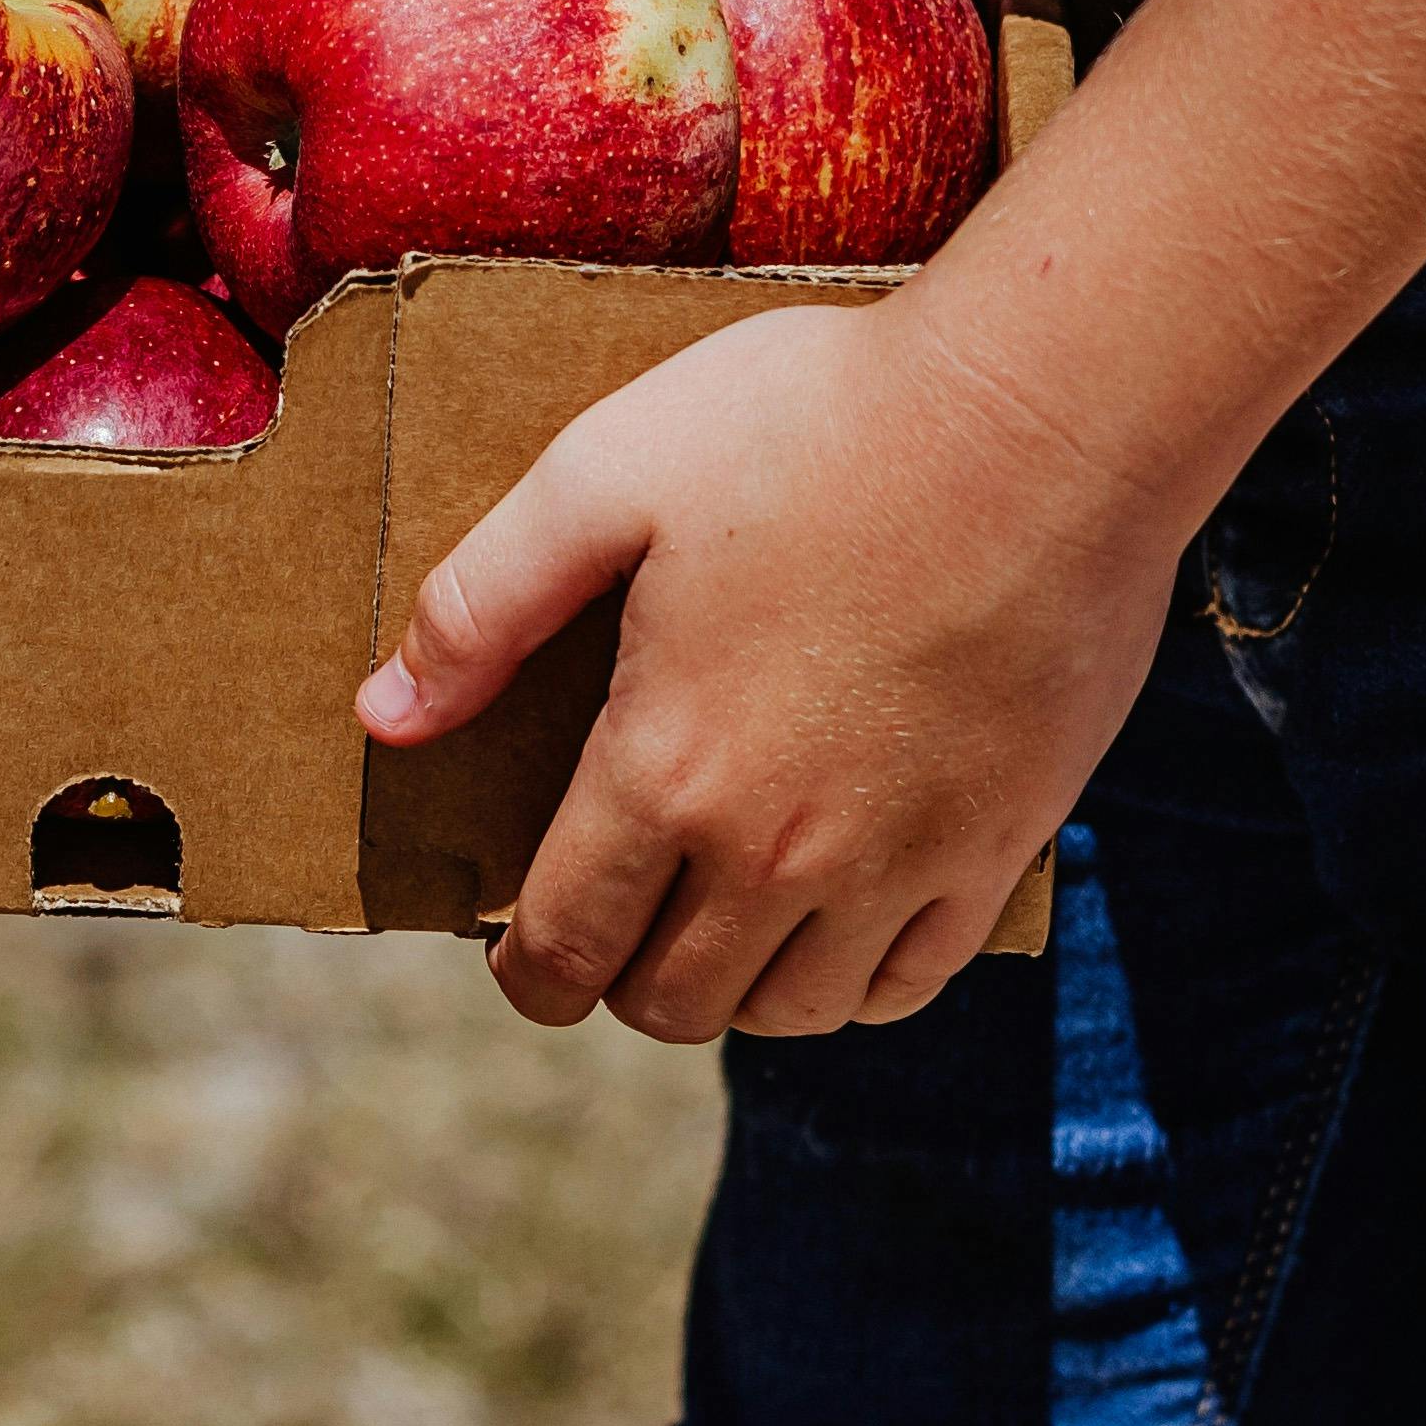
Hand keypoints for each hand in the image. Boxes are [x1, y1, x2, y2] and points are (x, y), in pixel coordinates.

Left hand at [358, 293, 1184, 1041]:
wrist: (1042, 414)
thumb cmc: (814, 422)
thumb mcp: (605, 475)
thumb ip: (483, 605)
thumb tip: (384, 715)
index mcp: (665, 769)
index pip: (564, 947)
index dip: (524, 972)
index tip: (519, 955)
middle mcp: (780, 850)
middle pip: (674, 1004)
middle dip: (621, 982)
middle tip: (616, 923)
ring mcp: (902, 859)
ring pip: (794, 1011)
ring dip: (739, 988)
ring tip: (721, 922)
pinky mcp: (1003, 840)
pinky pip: (915, 980)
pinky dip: (860, 980)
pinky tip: (840, 920)